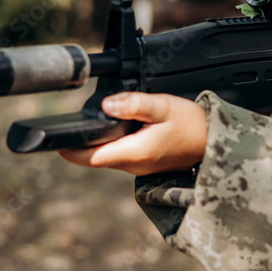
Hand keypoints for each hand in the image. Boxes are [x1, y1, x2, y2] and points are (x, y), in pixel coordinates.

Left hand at [58, 92, 207, 175]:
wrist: (216, 142)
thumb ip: (134, 104)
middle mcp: (134, 165)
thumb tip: (108, 103)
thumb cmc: (194, 125)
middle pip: (96, 158)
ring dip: (98, 143)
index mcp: (135, 153)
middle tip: (69, 125)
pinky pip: (121, 155)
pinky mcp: (146, 163)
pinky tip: (118, 127)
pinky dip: (113, 143)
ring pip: (108, 156)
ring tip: (92, 123)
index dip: (70, 150)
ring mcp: (140, 167)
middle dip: (82, 144)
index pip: (92, 158)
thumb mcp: (164, 106)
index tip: (55, 141)